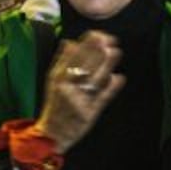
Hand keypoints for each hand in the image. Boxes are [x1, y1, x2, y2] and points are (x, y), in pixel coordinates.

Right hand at [35, 32, 124, 151]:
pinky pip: (102, 99)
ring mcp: (79, 101)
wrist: (51, 135)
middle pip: (84, 66)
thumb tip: (69, 42)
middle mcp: (67, 89)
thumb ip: (61, 62)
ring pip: (94, 80)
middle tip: (109, 38)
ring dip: (106, 65)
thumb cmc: (55, 105)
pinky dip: (111, 88)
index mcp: (57, 79)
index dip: (85, 45)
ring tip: (115, 52)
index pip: (72, 57)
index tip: (96, 33)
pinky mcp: (89, 114)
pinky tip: (119, 78)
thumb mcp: (52, 82)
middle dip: (97, 51)